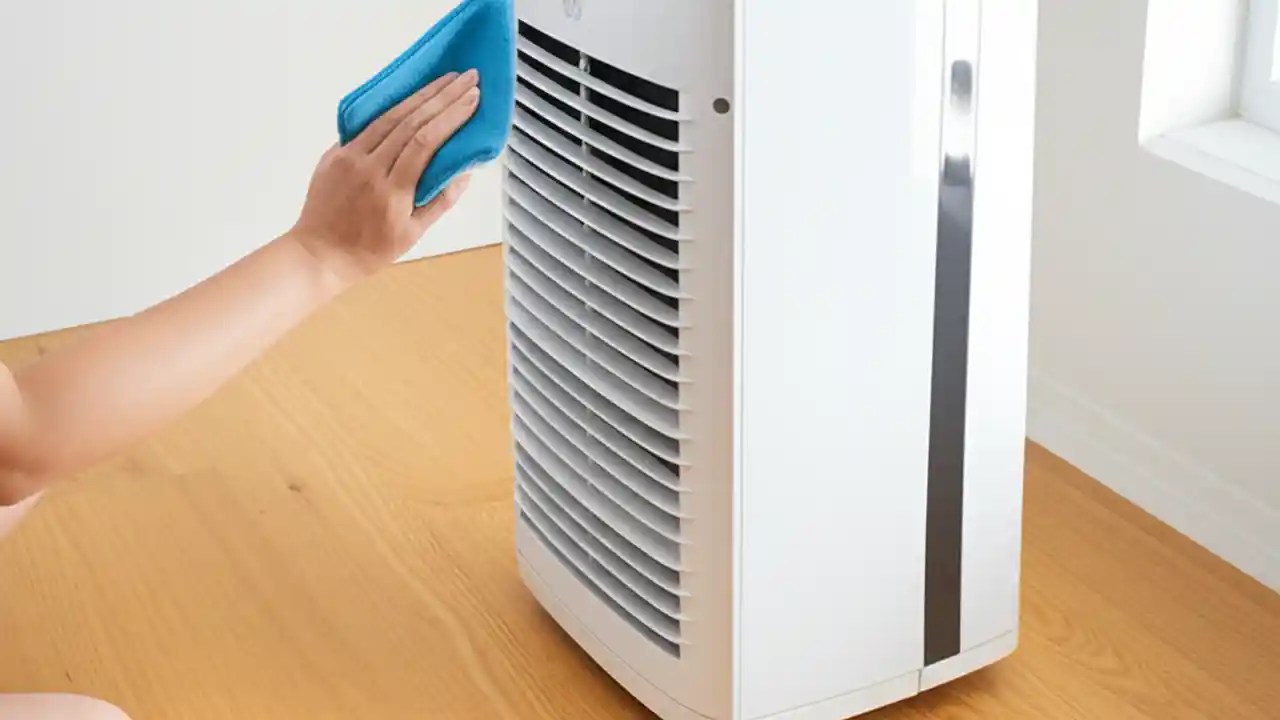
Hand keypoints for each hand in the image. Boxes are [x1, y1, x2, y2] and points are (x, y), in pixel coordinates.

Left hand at [288, 69, 480, 285]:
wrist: (319, 254)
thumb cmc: (369, 251)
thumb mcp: (412, 234)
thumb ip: (440, 202)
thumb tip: (465, 173)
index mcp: (392, 191)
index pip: (426, 142)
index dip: (450, 116)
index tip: (472, 98)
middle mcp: (369, 168)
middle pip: (410, 121)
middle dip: (442, 96)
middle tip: (467, 77)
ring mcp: (348, 158)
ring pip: (388, 117)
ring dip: (419, 95)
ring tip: (444, 80)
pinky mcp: (334, 154)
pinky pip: (367, 126)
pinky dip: (392, 109)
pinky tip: (410, 97)